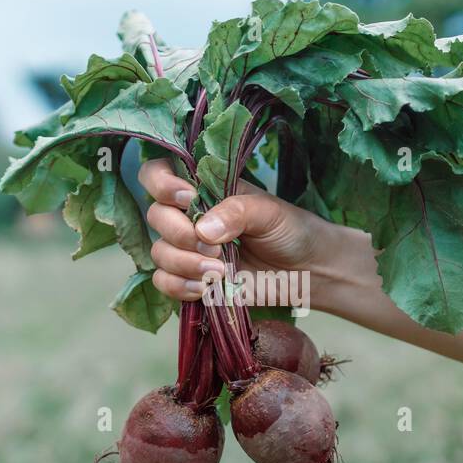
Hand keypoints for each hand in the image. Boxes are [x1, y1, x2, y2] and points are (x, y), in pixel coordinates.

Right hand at [139, 158, 341, 301]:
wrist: (306, 271)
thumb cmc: (290, 231)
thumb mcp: (268, 212)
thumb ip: (236, 212)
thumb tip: (203, 229)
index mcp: (203, 188)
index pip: (159, 173)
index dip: (161, 183)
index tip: (187, 198)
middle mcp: (189, 216)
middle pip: (156, 215)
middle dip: (180, 233)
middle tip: (213, 247)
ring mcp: (188, 249)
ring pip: (159, 252)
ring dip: (184, 264)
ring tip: (219, 271)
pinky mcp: (191, 279)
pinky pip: (164, 282)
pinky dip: (179, 287)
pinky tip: (206, 288)